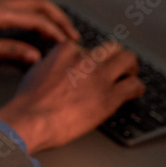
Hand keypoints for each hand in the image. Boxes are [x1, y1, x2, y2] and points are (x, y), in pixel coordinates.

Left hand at [0, 0, 79, 64]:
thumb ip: (10, 51)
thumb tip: (36, 55)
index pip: (38, 19)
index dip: (56, 32)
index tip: (68, 44)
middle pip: (39, 4)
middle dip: (59, 18)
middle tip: (72, 34)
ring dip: (46, 11)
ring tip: (57, 29)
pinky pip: (18, 1)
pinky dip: (32, 9)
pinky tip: (32, 24)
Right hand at [0, 39, 144, 153]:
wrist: (32, 119)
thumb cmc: (28, 101)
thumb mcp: (36, 70)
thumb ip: (52, 63)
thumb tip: (57, 67)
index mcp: (66, 50)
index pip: (87, 47)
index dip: (91, 59)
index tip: (92, 68)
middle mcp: (85, 58)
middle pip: (112, 48)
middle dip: (116, 57)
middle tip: (118, 67)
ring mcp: (99, 76)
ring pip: (128, 60)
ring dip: (130, 68)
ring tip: (130, 76)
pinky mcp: (110, 96)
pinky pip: (134, 85)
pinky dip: (137, 88)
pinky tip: (134, 92)